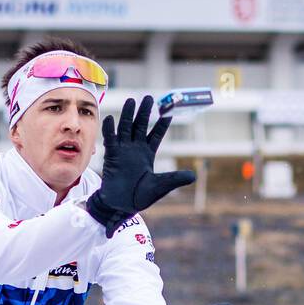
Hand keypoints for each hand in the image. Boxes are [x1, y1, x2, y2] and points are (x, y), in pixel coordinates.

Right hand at [85, 96, 194, 236]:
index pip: (156, 135)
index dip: (162, 124)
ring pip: (126, 128)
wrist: (121, 205)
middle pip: (140, 126)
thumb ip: (174, 179)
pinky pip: (110, 139)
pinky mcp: (111, 155)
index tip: (169, 112)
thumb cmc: (140, 197)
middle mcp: (135, 149)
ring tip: (131, 101)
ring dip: (128, 115)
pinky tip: (111, 118)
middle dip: (145, 112)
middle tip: (149, 98)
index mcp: (148, 154)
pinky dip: (110, 129)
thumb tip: (193, 176)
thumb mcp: (160, 187)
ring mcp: (123, 150)